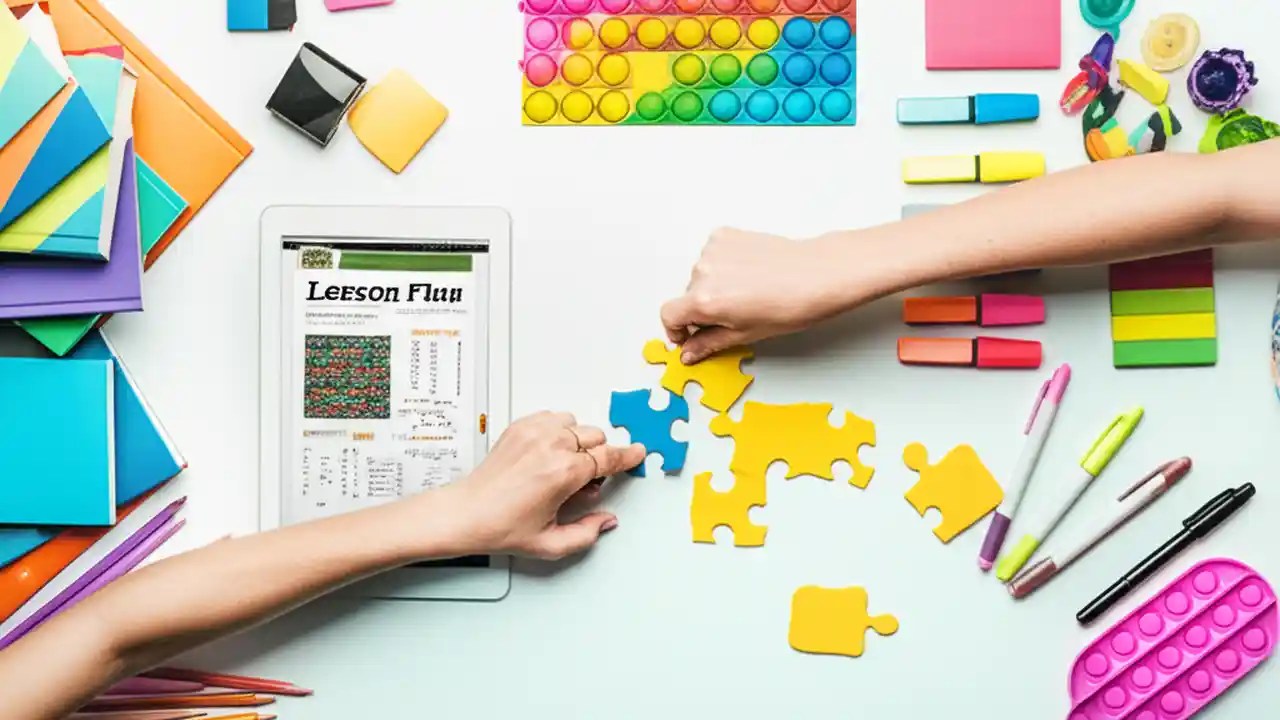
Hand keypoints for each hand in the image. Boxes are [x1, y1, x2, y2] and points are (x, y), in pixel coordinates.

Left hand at [441, 412, 644, 559]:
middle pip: (596, 437)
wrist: (465, 513)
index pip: (609, 457)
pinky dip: (557, 431)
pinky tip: (547, 454)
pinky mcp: (519, 427)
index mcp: (564, 472)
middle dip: (597, 456)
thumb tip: (606, 520)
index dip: (627, 456)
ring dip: (577, 441)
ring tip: (562, 466)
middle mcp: (552, 445)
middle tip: (583, 481)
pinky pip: (552, 418)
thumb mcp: (551, 543)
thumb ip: (587, 534)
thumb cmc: (501, 527)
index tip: (636, 453)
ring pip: (575, 424)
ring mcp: (534, 432)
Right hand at [661, 227, 846, 363]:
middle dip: (702, 309)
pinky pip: (712, 255)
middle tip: (732, 316)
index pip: (669, 315)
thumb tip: (689, 353)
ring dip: (713, 285)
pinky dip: (722, 265)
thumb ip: (709, 343)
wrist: (816, 274)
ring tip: (745, 292)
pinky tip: (746, 273)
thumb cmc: (789, 305)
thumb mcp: (745, 334)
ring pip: (700, 275)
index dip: (676, 330)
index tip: (688, 336)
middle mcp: (703, 272)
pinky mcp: (724, 235)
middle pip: (687, 296)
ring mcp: (712, 250)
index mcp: (704, 301)